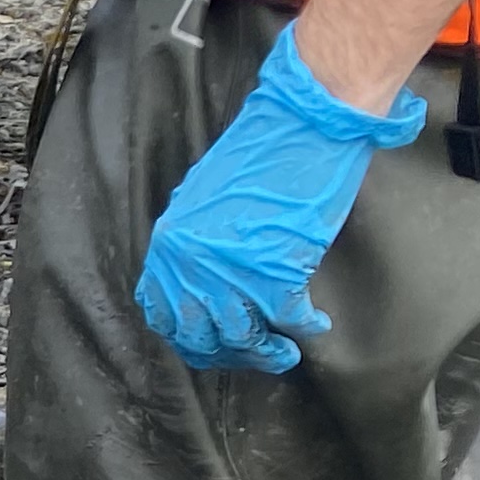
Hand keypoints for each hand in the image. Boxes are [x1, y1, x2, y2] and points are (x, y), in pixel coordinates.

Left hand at [134, 26, 425, 373]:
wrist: (305, 125)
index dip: (189, 337)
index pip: (163, 314)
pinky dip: (304, 328)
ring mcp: (231, 274)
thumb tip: (200, 279)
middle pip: (200, 335)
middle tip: (253, 354)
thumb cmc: (262, 153)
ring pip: (242, 337)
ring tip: (284, 353)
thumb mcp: (204, 198)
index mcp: (168, 245)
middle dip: (228, 354)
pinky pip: (287, 320)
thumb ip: (194, 241)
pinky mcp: (276, 275)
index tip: (213, 344)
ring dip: (267, 353)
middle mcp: (191, 266)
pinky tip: (315, 326)